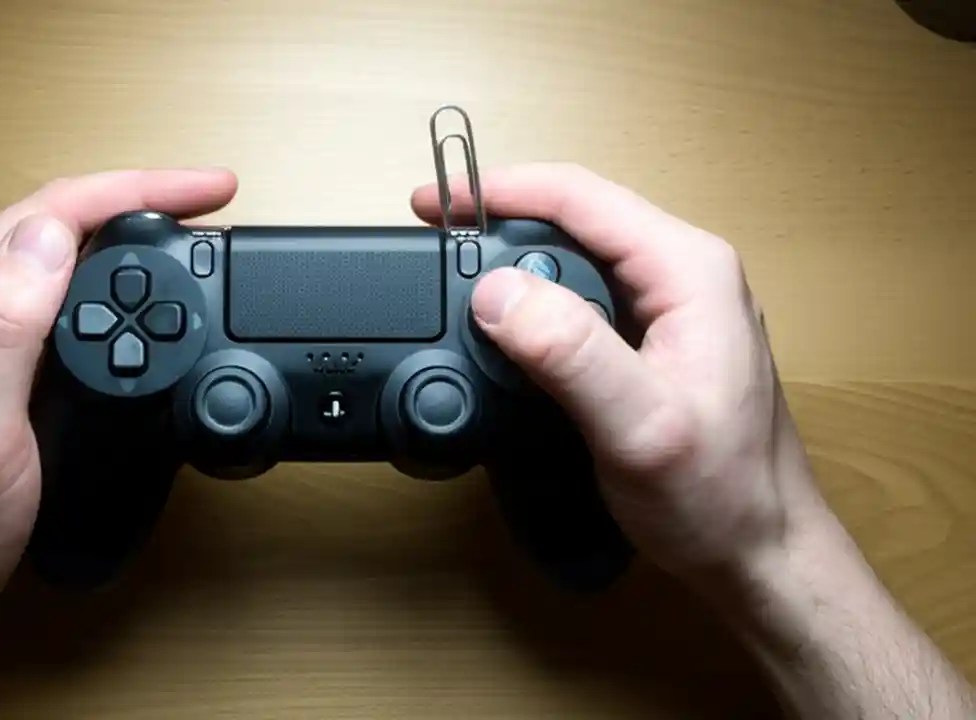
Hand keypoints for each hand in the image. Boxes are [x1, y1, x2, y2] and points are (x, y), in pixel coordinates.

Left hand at [0, 168, 238, 719]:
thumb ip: (3, 327)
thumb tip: (54, 235)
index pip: (54, 208)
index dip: (140, 189)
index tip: (212, 192)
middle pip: (62, 218)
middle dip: (146, 202)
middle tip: (215, 208)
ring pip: (64, 252)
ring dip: (132, 235)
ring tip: (193, 237)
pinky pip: (61, 294)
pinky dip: (114, 282)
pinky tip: (141, 298)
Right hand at [412, 163, 825, 580]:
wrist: (760, 553)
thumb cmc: (718, 495)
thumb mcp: (638, 425)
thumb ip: (570, 353)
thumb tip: (495, 292)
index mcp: (690, 270)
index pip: (582, 197)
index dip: (499, 190)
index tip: (431, 204)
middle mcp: (686, 273)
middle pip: (577, 219)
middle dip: (499, 225)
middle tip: (434, 251)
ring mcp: (673, 307)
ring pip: (578, 259)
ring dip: (516, 267)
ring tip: (456, 287)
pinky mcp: (657, 339)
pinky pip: (586, 299)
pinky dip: (536, 305)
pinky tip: (504, 330)